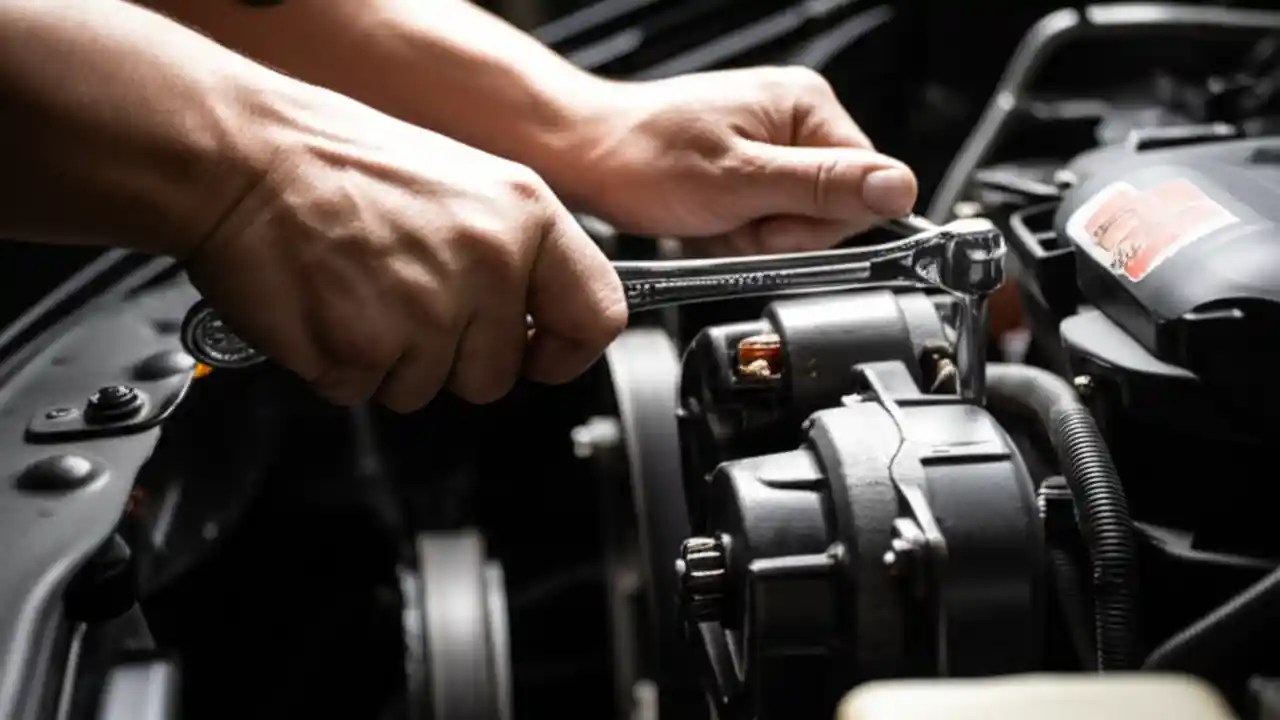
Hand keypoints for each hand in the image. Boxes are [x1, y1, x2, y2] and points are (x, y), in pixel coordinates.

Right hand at [183, 86, 625, 411]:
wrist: (242, 157)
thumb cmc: (338, 164)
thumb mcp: (465, 184)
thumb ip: (515, 253)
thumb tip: (542, 314)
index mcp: (525, 217)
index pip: (597, 316)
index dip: (568, 350)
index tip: (543, 354)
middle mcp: (488, 265)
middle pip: (498, 374)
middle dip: (452, 356)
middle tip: (404, 298)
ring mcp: (428, 313)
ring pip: (427, 389)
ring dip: (390, 360)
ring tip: (360, 291)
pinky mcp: (365, 351)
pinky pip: (364, 392)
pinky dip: (340, 365)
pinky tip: (328, 307)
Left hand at [556, 67, 917, 254]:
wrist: (587, 158)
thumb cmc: (646, 157)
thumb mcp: (742, 181)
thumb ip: (823, 187)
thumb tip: (898, 189)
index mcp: (807, 107)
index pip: (865, 187)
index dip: (816, 224)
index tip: (767, 220)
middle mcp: (796, 119)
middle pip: (831, 211)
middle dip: (779, 232)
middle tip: (733, 218)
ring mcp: (772, 145)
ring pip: (796, 224)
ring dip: (753, 236)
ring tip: (714, 216)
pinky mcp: (749, 169)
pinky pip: (766, 222)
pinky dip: (737, 232)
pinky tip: (710, 219)